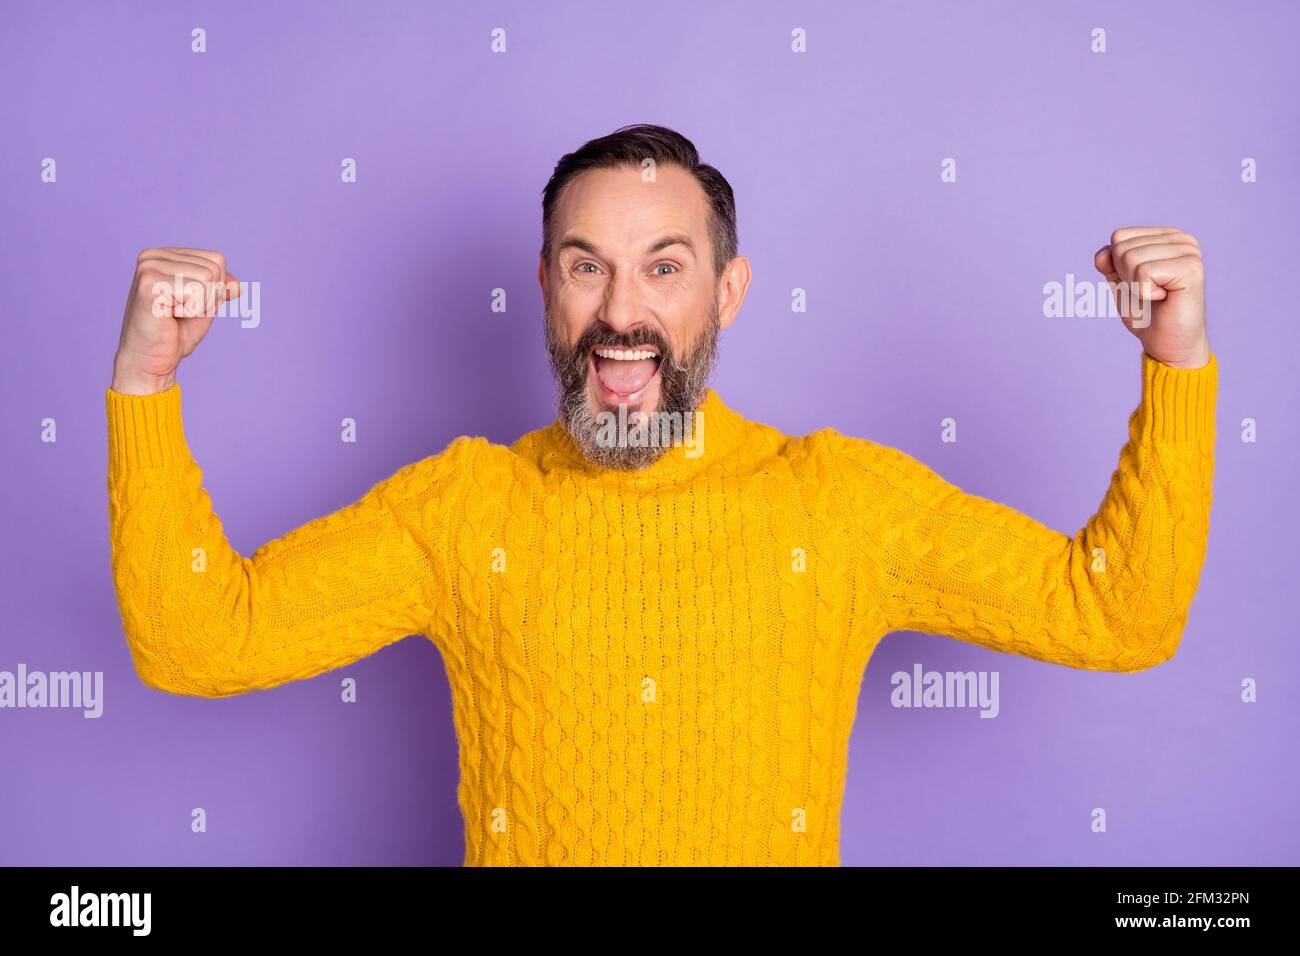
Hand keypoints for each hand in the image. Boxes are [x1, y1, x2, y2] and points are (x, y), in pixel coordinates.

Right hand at [111, 247, 239, 394]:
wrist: (149, 361)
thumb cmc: (174, 334)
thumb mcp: (205, 306)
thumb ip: (220, 289)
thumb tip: (238, 285)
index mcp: (163, 255)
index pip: (217, 260)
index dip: (215, 289)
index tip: (190, 304)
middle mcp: (152, 256)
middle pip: (214, 268)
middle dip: (209, 298)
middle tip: (182, 313)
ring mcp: (148, 268)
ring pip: (208, 278)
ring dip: (200, 305)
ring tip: (175, 314)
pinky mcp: (149, 285)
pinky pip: (196, 291)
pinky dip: (192, 311)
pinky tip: (169, 317)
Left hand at [1094, 226, 1209, 368]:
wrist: (1167, 345)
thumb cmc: (1147, 314)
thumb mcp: (1121, 283)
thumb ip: (1110, 263)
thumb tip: (1102, 255)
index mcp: (1167, 237)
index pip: (1119, 237)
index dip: (1117, 267)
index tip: (1140, 284)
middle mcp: (1182, 240)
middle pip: (1123, 247)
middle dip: (1126, 277)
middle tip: (1149, 294)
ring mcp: (1190, 252)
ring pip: (1131, 258)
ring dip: (1135, 286)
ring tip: (1158, 296)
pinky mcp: (1192, 268)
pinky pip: (1144, 272)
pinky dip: (1145, 292)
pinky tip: (1165, 298)